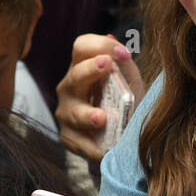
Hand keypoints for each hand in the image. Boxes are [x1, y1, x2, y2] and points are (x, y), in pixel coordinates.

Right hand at [54, 34, 145, 161]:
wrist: (123, 134)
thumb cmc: (123, 102)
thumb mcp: (129, 81)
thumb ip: (125, 65)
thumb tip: (118, 45)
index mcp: (83, 67)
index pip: (82, 47)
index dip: (100, 45)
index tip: (124, 54)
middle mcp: (70, 86)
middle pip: (76, 74)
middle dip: (91, 70)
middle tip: (107, 66)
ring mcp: (66, 112)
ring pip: (74, 111)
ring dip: (87, 114)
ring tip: (102, 118)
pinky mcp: (67, 136)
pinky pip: (75, 140)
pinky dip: (90, 146)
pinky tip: (102, 150)